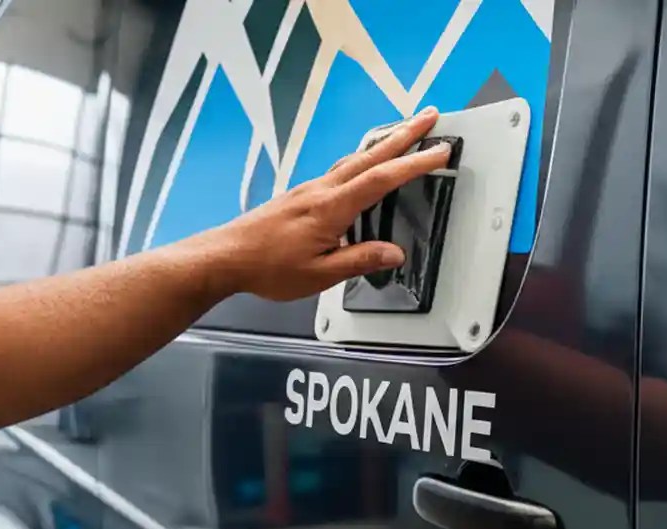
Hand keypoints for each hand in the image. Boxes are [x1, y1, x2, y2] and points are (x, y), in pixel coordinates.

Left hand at [210, 106, 450, 300]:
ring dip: (384, 143)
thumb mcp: (319, 275)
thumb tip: (394, 253)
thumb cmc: (268, 267)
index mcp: (331, 208)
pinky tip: (366, 162)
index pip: (382, 179)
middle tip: (430, 116)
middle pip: (371, 155)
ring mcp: (311, 188)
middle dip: (404, 134)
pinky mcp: (302, 194)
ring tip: (406, 131)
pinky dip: (363, 158)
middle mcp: (322, 190)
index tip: (440, 151)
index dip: (414, 163)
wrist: (226, 256)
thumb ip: (359, 261)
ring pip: (355, 158)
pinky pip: (341, 168)